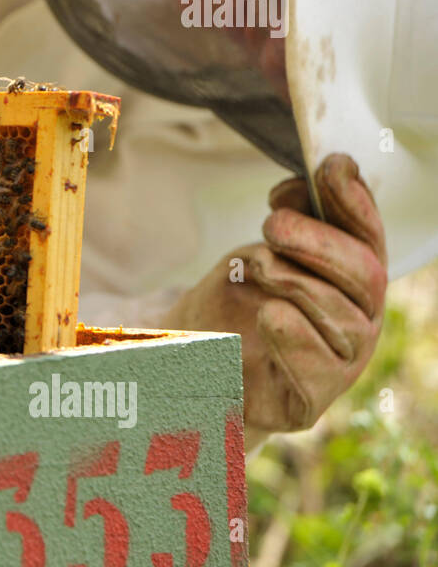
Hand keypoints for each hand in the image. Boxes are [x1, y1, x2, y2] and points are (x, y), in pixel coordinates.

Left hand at [162, 154, 387, 449]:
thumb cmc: (237, 299)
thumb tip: (309, 183)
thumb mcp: (260, 247)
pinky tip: (270, 314)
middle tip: (272, 225)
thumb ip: (293, 220)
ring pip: (345, 319)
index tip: (330, 167)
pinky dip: (295, 338)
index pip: (369, 235)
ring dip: (298, 282)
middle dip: (321, 242)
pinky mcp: (312, 399)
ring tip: (257, 266)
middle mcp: (360, 318)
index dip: (355, 201)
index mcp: (354, 277)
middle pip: (366, 275)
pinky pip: (317, 370)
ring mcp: (342, 361)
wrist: (198, 359)